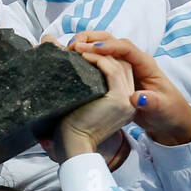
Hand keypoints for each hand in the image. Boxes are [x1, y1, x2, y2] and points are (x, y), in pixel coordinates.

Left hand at [51, 39, 136, 161]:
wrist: (73, 147)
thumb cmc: (71, 127)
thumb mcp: (81, 99)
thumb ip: (82, 81)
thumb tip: (60, 55)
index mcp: (123, 102)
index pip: (120, 70)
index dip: (104, 55)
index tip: (83, 50)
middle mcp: (130, 101)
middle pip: (122, 64)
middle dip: (102, 50)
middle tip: (79, 43)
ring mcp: (127, 100)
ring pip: (118, 64)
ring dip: (98, 51)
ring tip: (78, 47)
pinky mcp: (118, 100)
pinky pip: (112, 70)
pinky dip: (98, 59)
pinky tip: (83, 56)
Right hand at [66, 33, 190, 147]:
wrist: (170, 119)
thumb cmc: (168, 112)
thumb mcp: (162, 110)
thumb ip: (152, 103)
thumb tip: (137, 98)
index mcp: (145, 65)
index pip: (126, 48)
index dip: (109, 47)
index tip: (91, 50)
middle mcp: (135, 61)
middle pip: (113, 41)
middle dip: (93, 39)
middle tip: (74, 45)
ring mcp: (125, 66)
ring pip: (104, 47)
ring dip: (87, 45)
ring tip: (69, 50)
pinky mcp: (117, 74)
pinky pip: (101, 59)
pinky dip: (88, 56)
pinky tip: (75, 61)